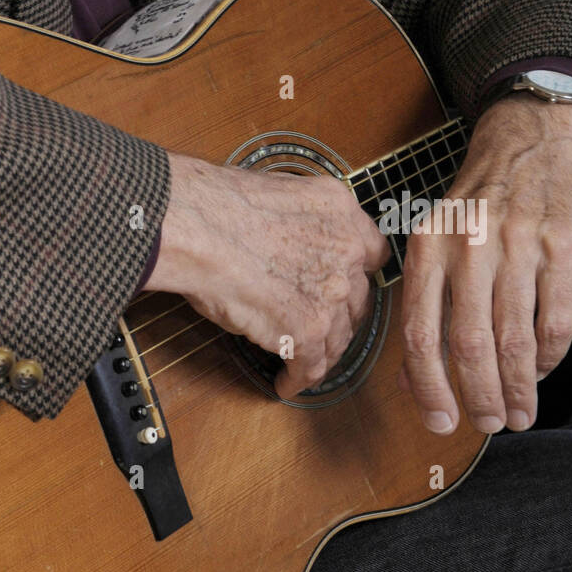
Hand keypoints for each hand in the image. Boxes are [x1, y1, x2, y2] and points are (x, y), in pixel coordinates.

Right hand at [149, 152, 390, 398]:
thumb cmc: (219, 204)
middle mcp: (346, 253)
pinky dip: (298, 378)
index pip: (371, 252)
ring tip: (302, 360)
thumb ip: (303, 219)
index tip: (343, 282)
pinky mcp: (309, 331)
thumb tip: (290, 241)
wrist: (200, 229)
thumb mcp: (280, 191)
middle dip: (340, 313)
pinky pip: (312, 366)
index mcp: (341, 211)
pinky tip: (285, 381)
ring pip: (339, 336)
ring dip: (321, 350)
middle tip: (318, 322)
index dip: (355, 272)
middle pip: (357, 298)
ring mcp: (332, 294)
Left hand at [399, 95, 571, 435]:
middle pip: (469, 345)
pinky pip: (556, 321)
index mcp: (428, 244)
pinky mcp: (564, 246)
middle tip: (489, 423)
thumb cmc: (479, 197)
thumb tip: (410, 380)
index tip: (440, 421)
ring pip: (514, 341)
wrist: (529, 135)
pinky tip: (541, 370)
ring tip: (520, 413)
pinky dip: (548, 358)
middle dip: (479, 398)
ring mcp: (518, 244)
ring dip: (518, 389)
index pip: (420, 333)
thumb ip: (425, 302)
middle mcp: (468, 244)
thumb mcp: (436, 235)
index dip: (428, 388)